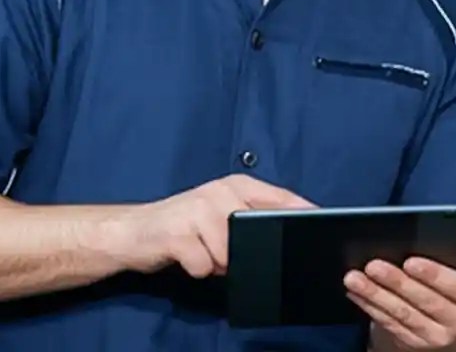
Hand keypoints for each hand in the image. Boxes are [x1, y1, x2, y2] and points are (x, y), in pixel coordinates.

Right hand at [115, 174, 312, 276]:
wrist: (133, 231)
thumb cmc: (184, 226)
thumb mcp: (221, 213)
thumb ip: (252, 217)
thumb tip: (290, 236)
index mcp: (236, 185)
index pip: (282, 198)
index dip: (304, 213)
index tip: (321, 230)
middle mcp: (219, 192)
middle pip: (257, 231)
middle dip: (247, 251)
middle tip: (224, 251)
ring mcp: (198, 210)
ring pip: (230, 254)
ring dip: (219, 263)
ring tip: (202, 251)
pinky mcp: (178, 233)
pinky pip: (205, 266)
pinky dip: (199, 270)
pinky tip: (186, 257)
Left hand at [345, 230, 455, 350]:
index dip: (434, 274)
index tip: (410, 261)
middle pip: (426, 301)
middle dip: (396, 282)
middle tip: (373, 265)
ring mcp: (438, 338)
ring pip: (404, 315)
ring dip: (376, 296)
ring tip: (355, 279)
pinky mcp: (416, 346)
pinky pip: (391, 325)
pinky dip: (371, 308)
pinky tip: (356, 294)